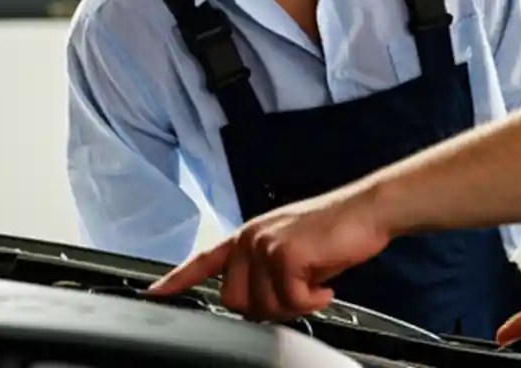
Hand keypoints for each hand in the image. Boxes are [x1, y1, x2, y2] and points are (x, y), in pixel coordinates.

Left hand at [147, 189, 391, 321]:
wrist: (366, 211)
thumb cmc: (335, 232)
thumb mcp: (290, 252)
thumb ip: (264, 273)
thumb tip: (257, 306)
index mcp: (247, 235)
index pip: (204, 260)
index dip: (176, 280)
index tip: (154, 294)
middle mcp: (249, 238)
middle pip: (233, 301)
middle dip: (267, 309)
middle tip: (299, 296)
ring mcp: (264, 245)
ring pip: (263, 307)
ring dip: (295, 306)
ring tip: (316, 285)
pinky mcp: (284, 254)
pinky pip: (291, 301)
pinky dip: (313, 301)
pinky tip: (326, 286)